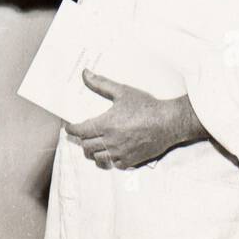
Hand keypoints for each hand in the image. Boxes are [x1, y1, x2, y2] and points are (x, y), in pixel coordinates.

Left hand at [64, 71, 204, 169]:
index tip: (69, 127)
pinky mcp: (131, 160)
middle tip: (83, 134)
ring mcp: (120, 153)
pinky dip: (109, 159)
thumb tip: (85, 73)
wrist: (168, 122)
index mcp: (105, 124)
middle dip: (82, 140)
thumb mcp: (122, 91)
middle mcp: (110, 141)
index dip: (72, 130)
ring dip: (93, 151)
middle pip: (86, 146)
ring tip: (94, 145)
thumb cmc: (146, 106)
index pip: (80, 131)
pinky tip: (111, 152)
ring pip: (98, 158)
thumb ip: (101, 83)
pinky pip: (114, 164)